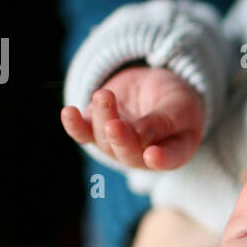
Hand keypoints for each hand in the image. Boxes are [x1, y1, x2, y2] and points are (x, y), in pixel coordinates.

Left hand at [61, 64, 202, 169]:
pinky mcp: (96, 132)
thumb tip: (138, 135)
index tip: (153, 155)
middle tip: (115, 126)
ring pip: (106, 141)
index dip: (162, 159)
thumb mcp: (178, 103)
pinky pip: (82, 133)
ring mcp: (117, 146)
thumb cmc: (175, 100)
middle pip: (130, 154)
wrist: (152, 87)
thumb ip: (163, 121)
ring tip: (104, 95)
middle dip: (121, 140)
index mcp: (175, 150)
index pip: (170, 158)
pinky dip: (74, 125)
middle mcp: (144, 156)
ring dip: (103, 118)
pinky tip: (68, 112)